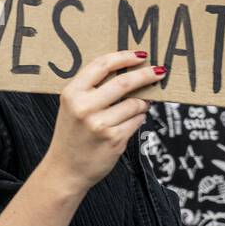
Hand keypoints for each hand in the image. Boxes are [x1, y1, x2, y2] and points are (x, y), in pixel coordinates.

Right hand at [43, 51, 163, 195]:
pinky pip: (137, 121)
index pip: (101, 65)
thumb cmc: (72, 136)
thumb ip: (92, 89)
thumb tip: (129, 71)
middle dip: (146, 75)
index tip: (140, 55)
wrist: (65, 170)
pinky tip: (132, 121)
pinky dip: (139, 118)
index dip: (124, 57)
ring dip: (142, 103)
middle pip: (124, 82)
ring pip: (135, 103)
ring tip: (139, 105)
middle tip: (159, 71)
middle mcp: (84, 107)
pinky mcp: (114, 139)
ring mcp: (99, 124)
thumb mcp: (72, 107)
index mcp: (72, 94)